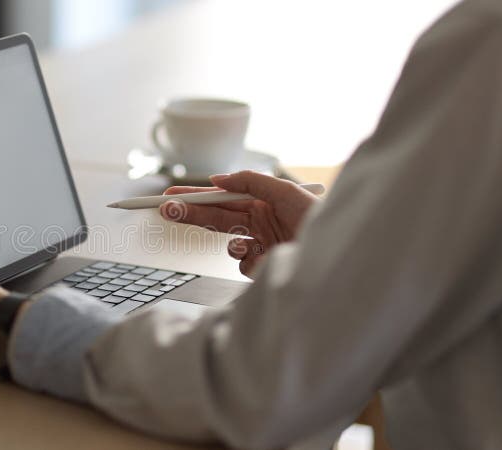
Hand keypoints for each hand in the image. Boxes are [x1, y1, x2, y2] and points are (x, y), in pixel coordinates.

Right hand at [160, 170, 318, 275]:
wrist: (336, 252)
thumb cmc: (317, 217)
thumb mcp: (284, 190)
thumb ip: (248, 181)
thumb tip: (217, 179)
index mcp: (262, 203)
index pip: (221, 199)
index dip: (195, 197)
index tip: (170, 196)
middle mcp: (260, 223)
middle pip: (217, 218)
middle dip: (191, 214)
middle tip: (165, 209)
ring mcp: (262, 246)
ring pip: (230, 245)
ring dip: (233, 244)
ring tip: (249, 244)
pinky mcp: (264, 267)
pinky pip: (243, 264)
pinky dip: (250, 260)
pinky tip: (267, 258)